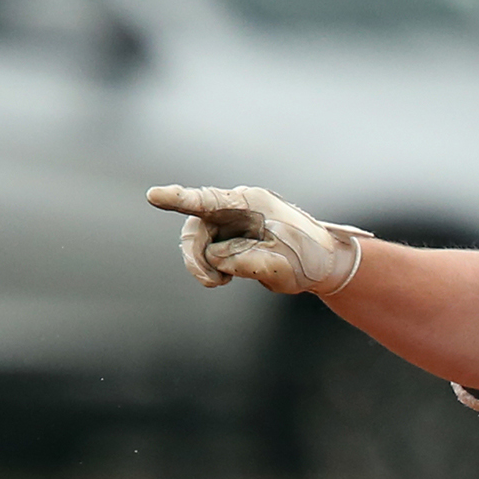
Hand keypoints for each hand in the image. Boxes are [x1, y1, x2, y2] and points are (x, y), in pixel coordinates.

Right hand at [145, 184, 373, 294]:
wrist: (324, 265)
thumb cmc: (307, 258)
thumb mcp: (280, 264)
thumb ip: (243, 260)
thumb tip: (214, 258)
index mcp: (251, 204)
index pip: (209, 201)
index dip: (179, 199)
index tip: (154, 196)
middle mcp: (237, 209)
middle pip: (196, 228)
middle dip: (194, 256)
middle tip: (210, 282)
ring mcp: (232, 224)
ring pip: (199, 244)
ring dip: (204, 266)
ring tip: (221, 282)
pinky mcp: (230, 240)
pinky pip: (209, 254)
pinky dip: (213, 269)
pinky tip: (226, 279)